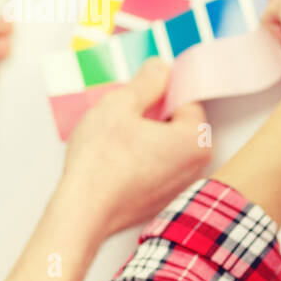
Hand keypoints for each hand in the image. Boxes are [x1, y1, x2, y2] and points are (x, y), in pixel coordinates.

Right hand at [57, 59, 210, 241]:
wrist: (83, 211)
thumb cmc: (101, 162)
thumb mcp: (120, 104)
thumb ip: (147, 82)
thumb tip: (160, 69)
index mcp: (196, 140)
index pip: (186, 99)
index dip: (160, 90)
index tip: (140, 90)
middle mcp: (197, 166)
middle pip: (178, 122)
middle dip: (153, 114)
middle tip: (123, 114)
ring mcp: (180, 186)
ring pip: (165, 145)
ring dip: (145, 136)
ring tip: (116, 137)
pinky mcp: (161, 199)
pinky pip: (156, 166)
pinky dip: (140, 158)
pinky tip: (116, 158)